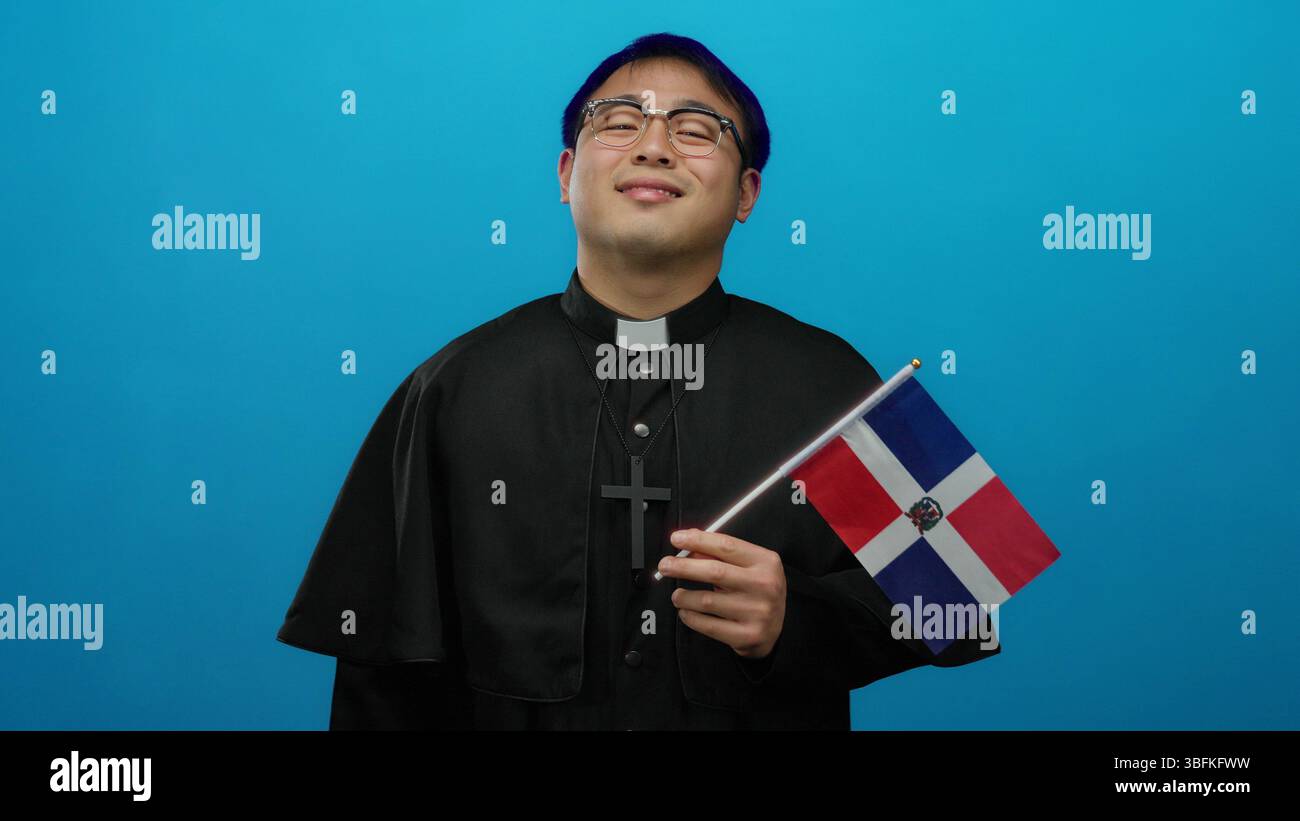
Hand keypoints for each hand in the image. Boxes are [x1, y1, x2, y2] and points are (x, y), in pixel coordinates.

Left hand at [658, 528, 785, 659]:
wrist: (774, 630)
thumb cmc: (756, 592)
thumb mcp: (748, 568)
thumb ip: (720, 556)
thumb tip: (689, 547)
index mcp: (766, 562)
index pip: (726, 546)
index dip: (698, 540)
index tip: (677, 539)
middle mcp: (765, 586)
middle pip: (715, 571)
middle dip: (683, 567)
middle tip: (665, 565)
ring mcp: (757, 612)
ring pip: (707, 601)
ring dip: (684, 596)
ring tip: (678, 595)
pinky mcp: (746, 635)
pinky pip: (708, 625)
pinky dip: (690, 617)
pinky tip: (686, 611)